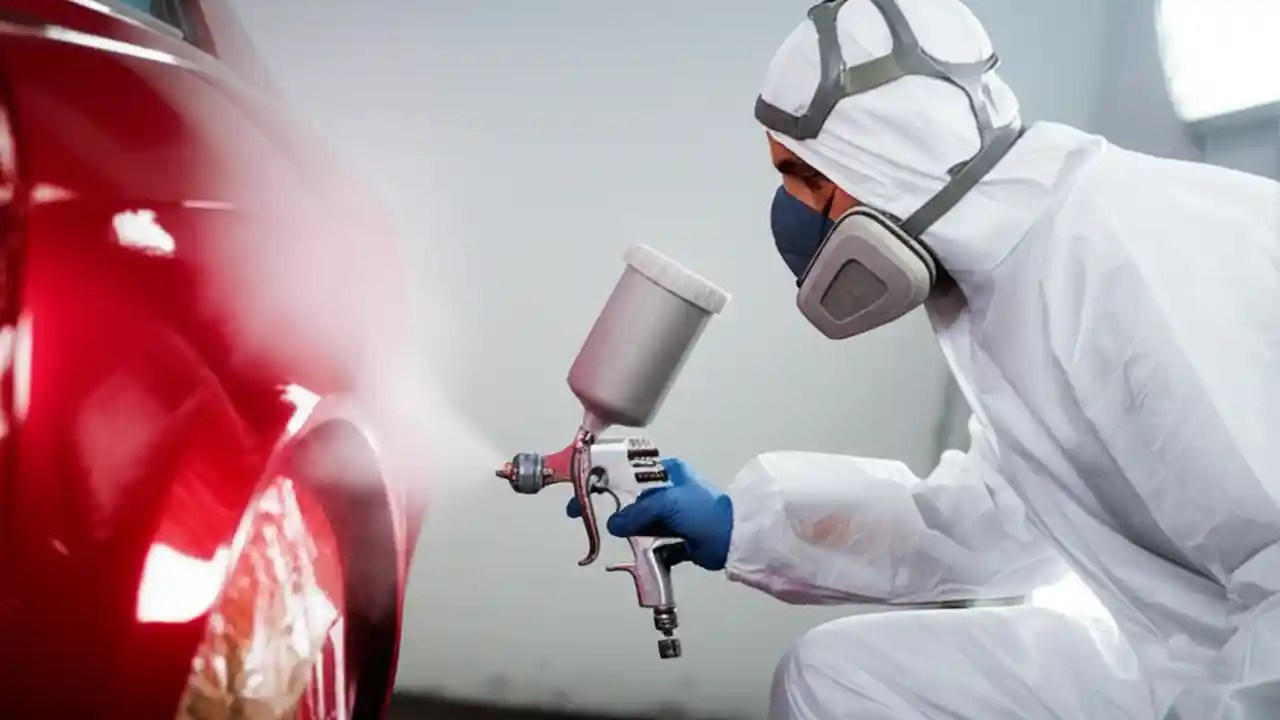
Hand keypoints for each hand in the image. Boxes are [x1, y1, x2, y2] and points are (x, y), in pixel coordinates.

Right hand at [566, 458, 732, 570]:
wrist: (733, 541)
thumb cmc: (707, 512)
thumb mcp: (668, 503)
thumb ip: (638, 512)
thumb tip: (615, 524)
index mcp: (668, 472)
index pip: (629, 471)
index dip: (604, 478)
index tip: (584, 488)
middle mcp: (669, 490)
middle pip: (630, 498)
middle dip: (612, 508)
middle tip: (584, 512)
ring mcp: (672, 514)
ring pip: (639, 520)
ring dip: (629, 530)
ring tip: (621, 537)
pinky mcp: (675, 536)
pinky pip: (651, 540)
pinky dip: (643, 546)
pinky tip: (638, 551)